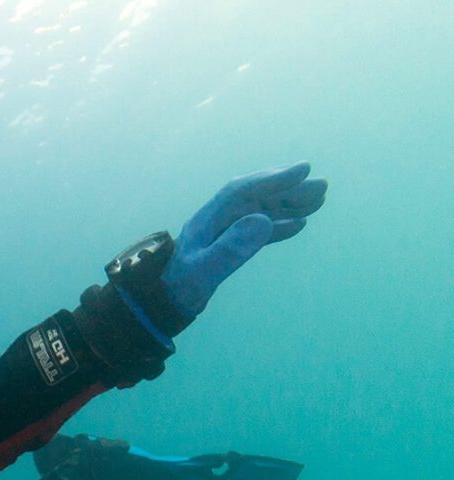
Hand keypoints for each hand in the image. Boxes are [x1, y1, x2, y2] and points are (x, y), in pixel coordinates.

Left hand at [161, 162, 327, 320]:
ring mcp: (222, 233)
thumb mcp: (203, 271)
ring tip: (319, 201)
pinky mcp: (227, 247)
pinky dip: (279, 226)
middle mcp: (215, 221)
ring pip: (260, 212)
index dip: (272, 180)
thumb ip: (231, 248)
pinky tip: (300, 225)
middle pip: (255, 198)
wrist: (161, 305)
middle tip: (322, 186)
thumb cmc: (178, 289)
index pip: (242, 191)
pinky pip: (257, 231)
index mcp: (206, 220)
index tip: (302, 170)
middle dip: (288, 189)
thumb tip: (263, 220)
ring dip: (289, 205)